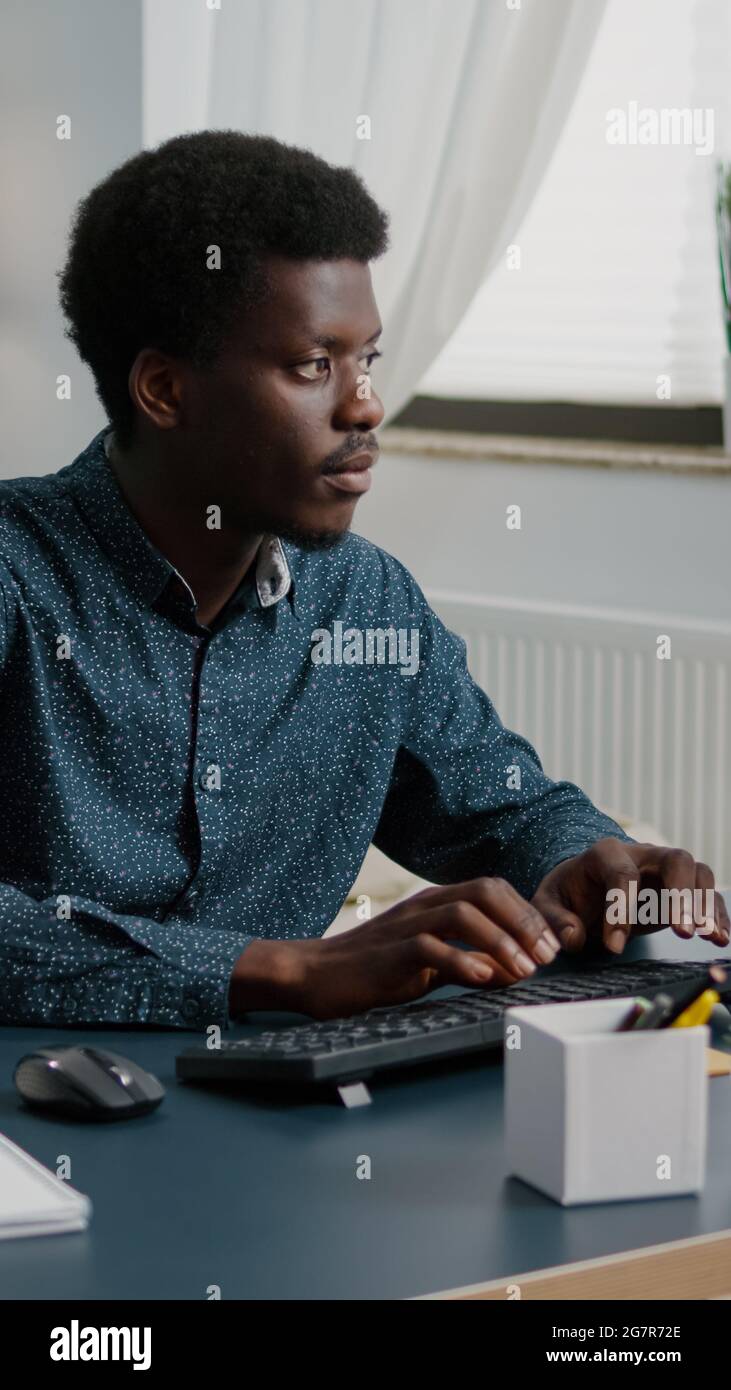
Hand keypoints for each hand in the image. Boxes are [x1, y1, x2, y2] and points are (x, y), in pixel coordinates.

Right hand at [272, 878, 562, 1019]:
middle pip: (485, 891)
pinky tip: (483, 978)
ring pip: (464, 914)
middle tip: (546, 955)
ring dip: (501, 941)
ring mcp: (405, 925)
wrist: (314, 975)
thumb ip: (468, 961)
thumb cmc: (373, 970)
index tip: (550, 945)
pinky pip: (430, 947)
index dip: (526, 913)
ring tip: (524, 969)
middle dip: (523, 921)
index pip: (492, 888)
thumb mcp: (428, 963)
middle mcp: (424, 905)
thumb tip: (512, 971)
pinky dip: (462, 961)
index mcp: (434, 901)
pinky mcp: (389, 952)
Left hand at [532, 838, 730, 955]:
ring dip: (705, 904)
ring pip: (697, 872)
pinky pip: (706, 893)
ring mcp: (664, 870)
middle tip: (682, 931)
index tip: (614, 946)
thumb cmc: (568, 894)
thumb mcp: (547, 903)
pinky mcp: (680, 889)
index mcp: (605, 853)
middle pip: (674, 860)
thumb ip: (554, 919)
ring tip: (708, 935)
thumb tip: (574, 937)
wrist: (583, 888)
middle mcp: (642, 854)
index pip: (621, 874)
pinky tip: (719, 936)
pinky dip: (715, 913)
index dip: (621, 910)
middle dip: (681, 895)